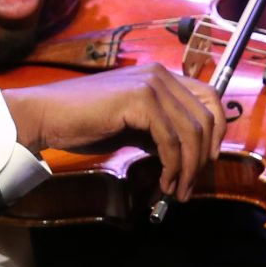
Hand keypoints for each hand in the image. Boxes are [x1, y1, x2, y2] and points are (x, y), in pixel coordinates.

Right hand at [2, 66, 224, 201]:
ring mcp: (152, 84)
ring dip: (188, 169)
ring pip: (192, 132)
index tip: (206, 162)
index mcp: (162, 76)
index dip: (217, 132)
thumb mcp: (133, 125)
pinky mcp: (140, 100)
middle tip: (189, 187)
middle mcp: (161, 74)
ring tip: (176, 191)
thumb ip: (160, 131)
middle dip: (202, 159)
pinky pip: (170, 140)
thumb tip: (184, 156)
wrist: (48, 116)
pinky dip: (172, 167)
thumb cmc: (85, 122)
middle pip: (206, 118)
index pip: (210, 99)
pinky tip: (163, 182)